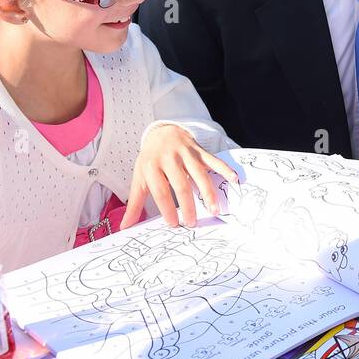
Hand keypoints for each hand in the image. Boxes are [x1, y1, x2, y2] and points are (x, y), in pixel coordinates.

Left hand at [121, 125, 239, 228]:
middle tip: (193, 223)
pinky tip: (234, 179)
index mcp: (151, 166)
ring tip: (214, 210)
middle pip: (180, 184)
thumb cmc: (150, 160)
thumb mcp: (140, 178)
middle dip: (188, 205)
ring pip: (199, 174)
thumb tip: (125, 227)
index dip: (167, 208)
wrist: (161, 132)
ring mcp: (186, 153)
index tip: (174, 224)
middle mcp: (169, 158)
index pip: (160, 190)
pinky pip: (213, 160)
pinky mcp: (199, 150)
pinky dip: (224, 169)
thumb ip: (135, 203)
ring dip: (208, 192)